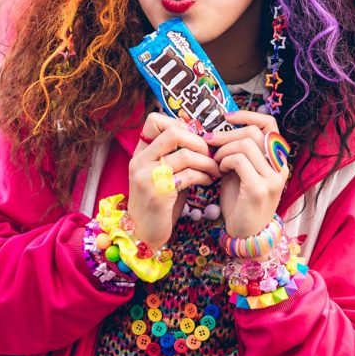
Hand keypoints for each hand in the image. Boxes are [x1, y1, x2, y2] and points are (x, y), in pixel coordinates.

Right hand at [127, 113, 219, 250]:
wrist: (145, 235)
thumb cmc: (160, 205)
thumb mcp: (165, 176)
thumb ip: (177, 157)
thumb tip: (200, 137)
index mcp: (140, 154)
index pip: (154, 120)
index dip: (179, 124)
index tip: (194, 139)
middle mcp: (140, 162)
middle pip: (173, 132)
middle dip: (198, 141)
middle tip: (209, 153)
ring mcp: (147, 177)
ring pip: (185, 154)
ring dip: (206, 161)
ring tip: (214, 169)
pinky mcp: (159, 194)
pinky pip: (188, 174)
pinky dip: (204, 175)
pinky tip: (208, 180)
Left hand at [209, 110, 288, 237]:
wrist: (245, 234)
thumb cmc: (239, 202)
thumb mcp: (240, 172)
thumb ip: (237, 152)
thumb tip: (218, 130)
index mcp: (277, 160)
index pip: (269, 124)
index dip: (248, 115)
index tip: (227, 117)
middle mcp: (280, 167)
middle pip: (254, 132)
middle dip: (227, 134)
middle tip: (210, 142)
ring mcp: (272, 178)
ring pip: (246, 145)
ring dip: (224, 150)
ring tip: (217, 162)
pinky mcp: (259, 189)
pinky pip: (239, 160)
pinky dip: (225, 161)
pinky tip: (219, 172)